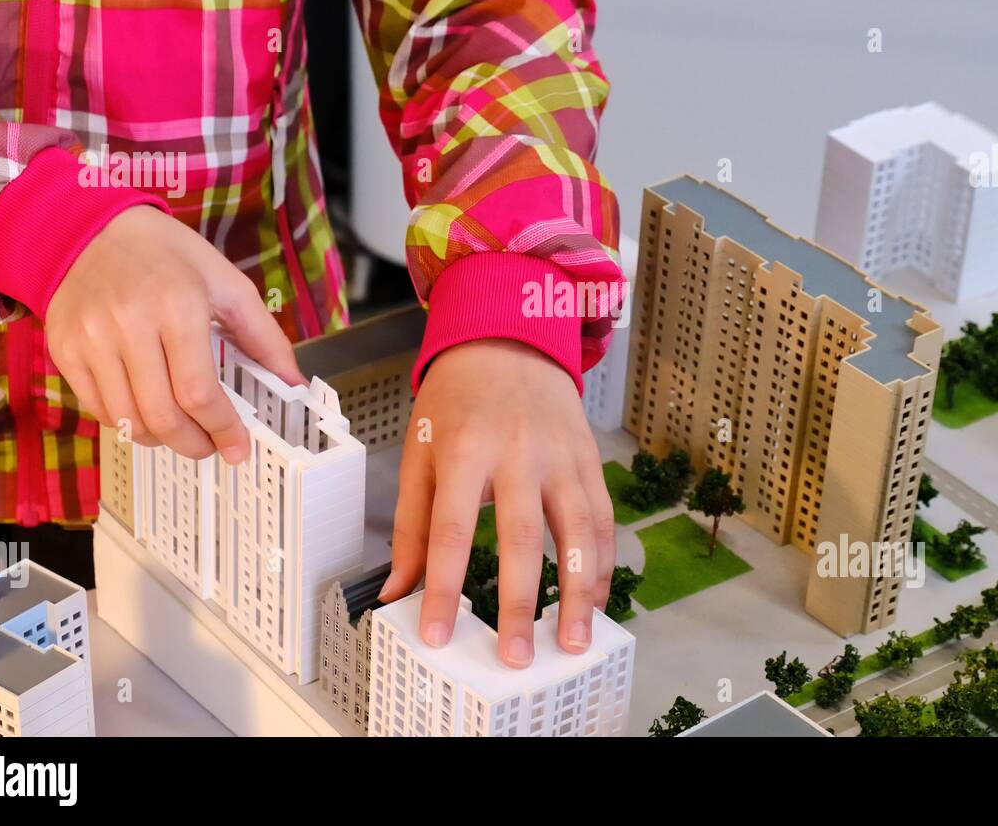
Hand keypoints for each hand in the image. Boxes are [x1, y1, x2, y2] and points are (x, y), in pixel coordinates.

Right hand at [46, 205, 304, 462]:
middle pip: (162, 415)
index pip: (198, 392)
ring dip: (162, 439)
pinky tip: (148, 411)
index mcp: (176, 306)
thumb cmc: (168, 256)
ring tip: (182, 431)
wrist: (91, 228)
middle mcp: (128, 325)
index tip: (238, 447)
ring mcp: (89, 340)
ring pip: (128, 421)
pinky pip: (98, 409)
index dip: (222, 428)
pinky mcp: (64, 351)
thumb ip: (264, 337)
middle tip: (212, 446)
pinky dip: (128, 423)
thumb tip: (293, 384)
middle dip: (194, 444)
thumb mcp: (227, 284)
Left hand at [382, 339, 614, 667]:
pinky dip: (601, 564)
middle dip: (518, 603)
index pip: (451, 529)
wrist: (509, 342)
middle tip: (514, 655)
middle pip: (521, 537)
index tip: (437, 635)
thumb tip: (396, 590)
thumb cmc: (455, 400)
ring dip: (576, 593)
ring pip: (576, 532)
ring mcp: (561, 455)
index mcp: (464, 448)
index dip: (444, 586)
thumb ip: (410, 524)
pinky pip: (601, 518)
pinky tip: (593, 601)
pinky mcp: (589, 459)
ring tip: (571, 642)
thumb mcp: (419, 450)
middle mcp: (517, 452)